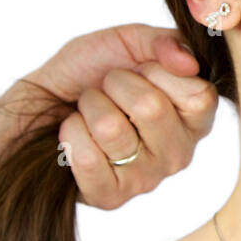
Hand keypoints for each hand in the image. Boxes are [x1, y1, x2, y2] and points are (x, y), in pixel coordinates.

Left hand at [10, 23, 217, 207]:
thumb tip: (188, 62)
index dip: (158, 72)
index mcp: (194, 120)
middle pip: (152, 109)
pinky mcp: (110, 198)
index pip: (200, 96)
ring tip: (89, 111)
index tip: (141, 71)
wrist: (41, 99)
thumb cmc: (90, 72)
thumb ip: (164, 42)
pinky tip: (75, 134)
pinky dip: (69, 133)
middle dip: (116, 84)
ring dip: (89, 107)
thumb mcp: (129, 43)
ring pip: (110, 129)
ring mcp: (146, 180)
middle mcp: (178, 155)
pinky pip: (86, 157)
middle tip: (108, 90)